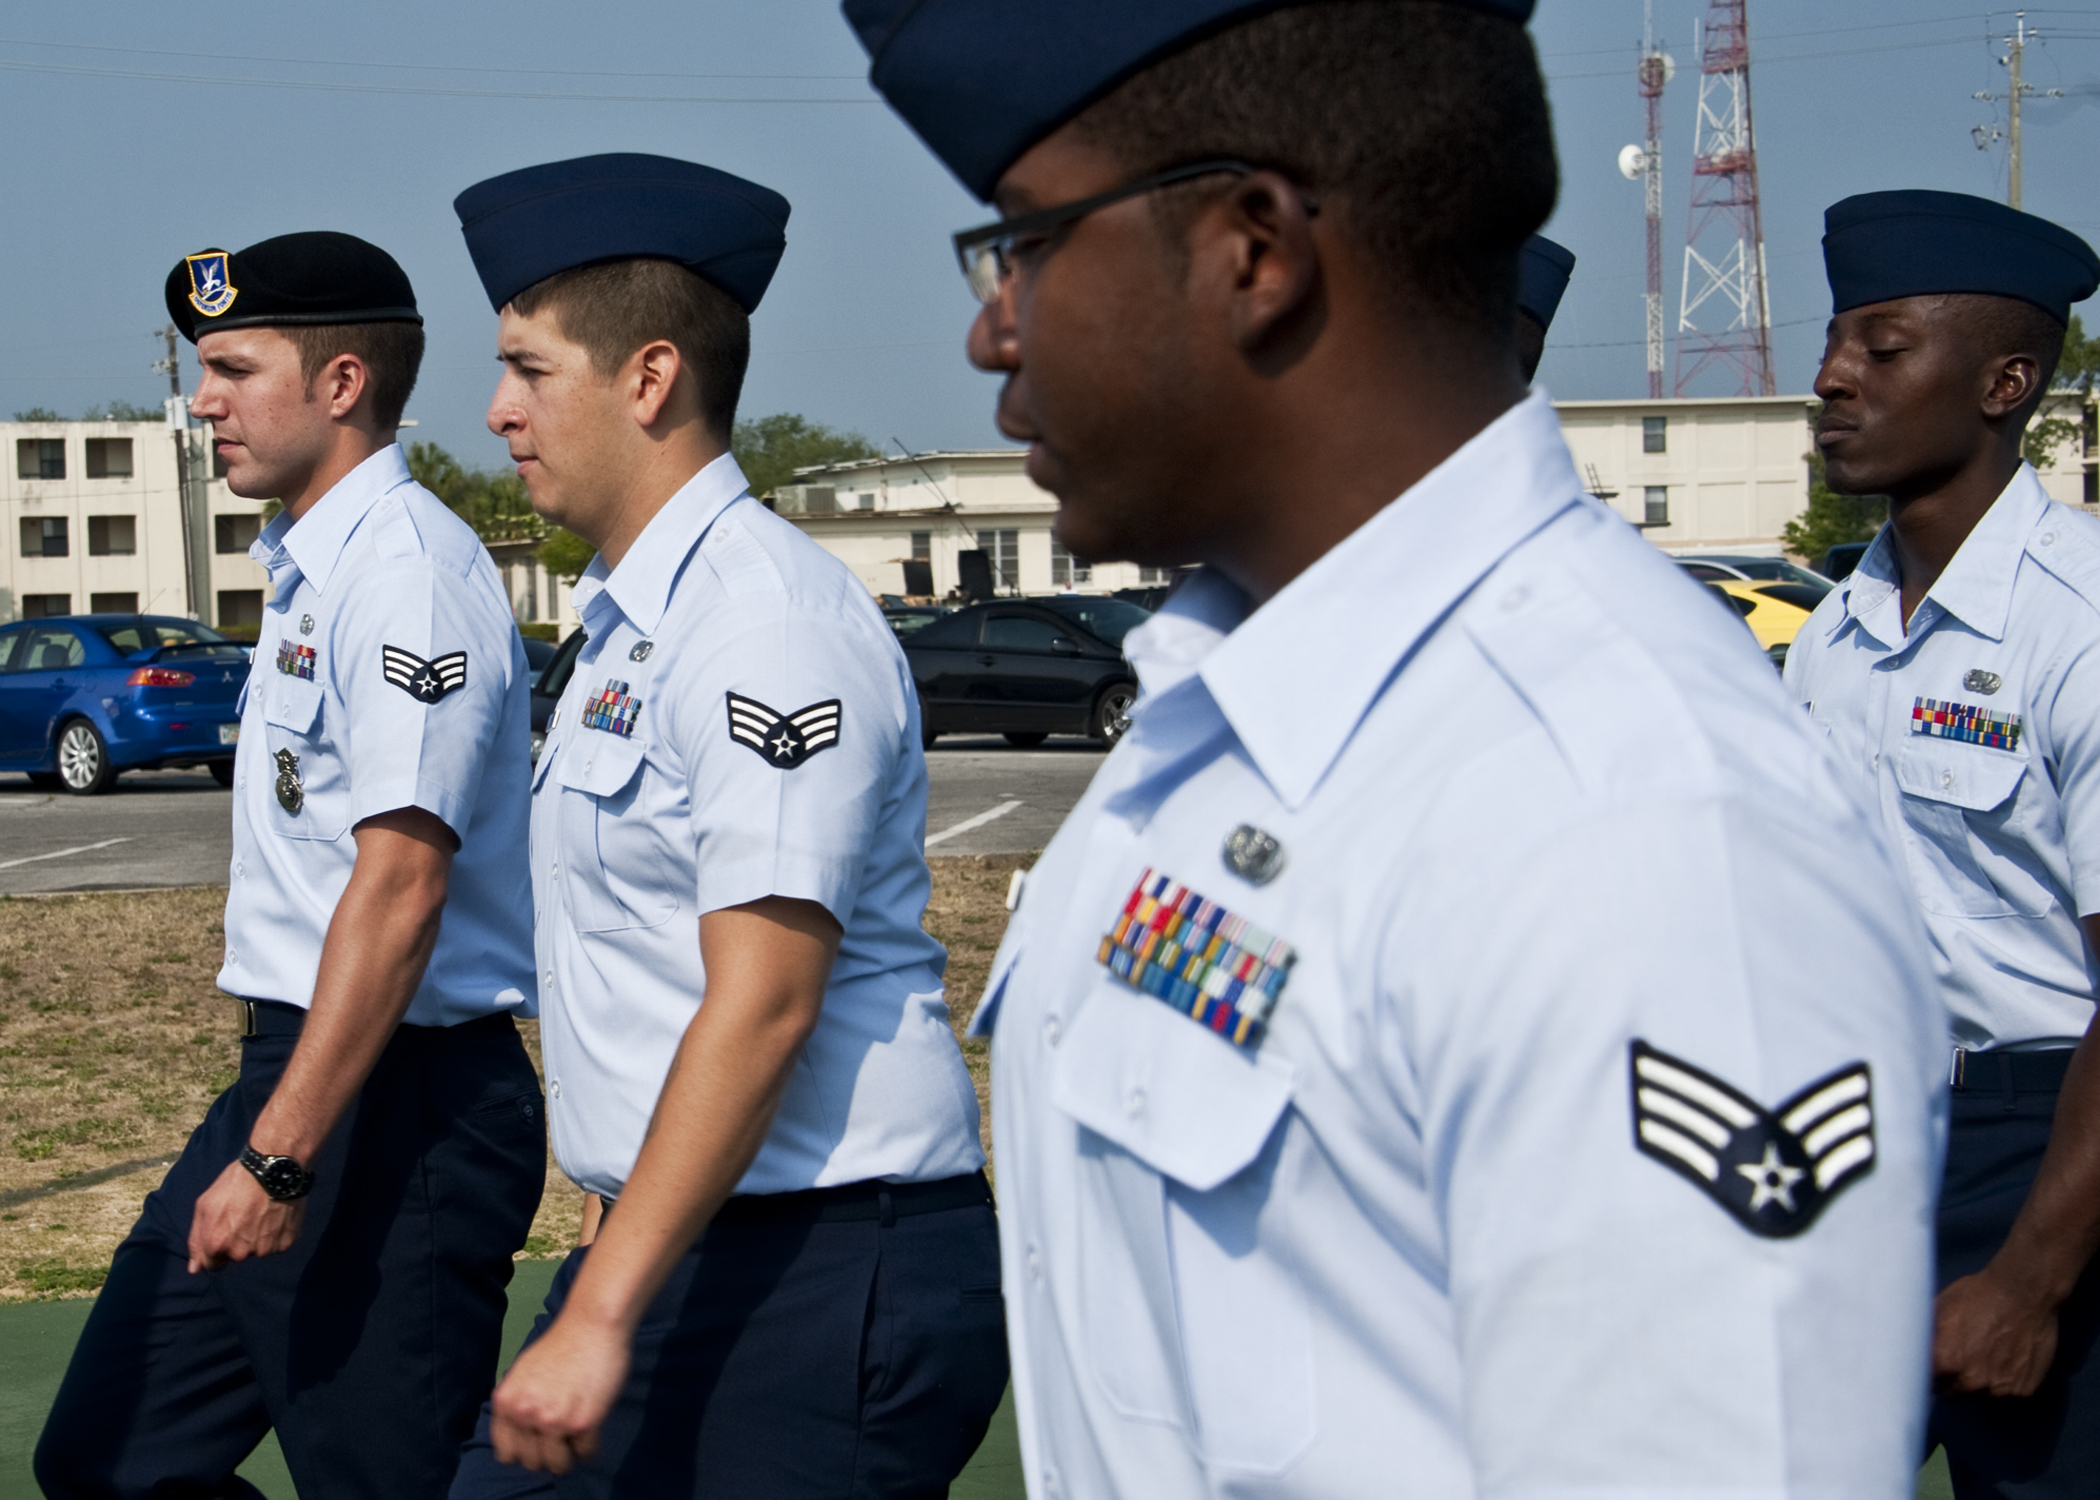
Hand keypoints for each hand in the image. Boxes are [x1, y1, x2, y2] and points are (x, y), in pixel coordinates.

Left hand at [187, 1159, 306, 1273]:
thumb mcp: (205, 1205)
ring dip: (258, 1238)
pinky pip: (277, 1245)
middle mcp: (240, 1252)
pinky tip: (276, 1215)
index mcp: (217, 1244)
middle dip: (238, 1243)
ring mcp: (265, 1249)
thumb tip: (194, 1269)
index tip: (224, 1232)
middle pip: (236, 1256)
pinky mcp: (286, 1243)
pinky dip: (276, 1234)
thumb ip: (196, 1239)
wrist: (274, 1169)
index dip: (217, 1248)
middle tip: (244, 1217)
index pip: (212, 1265)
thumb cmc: (236, 1184)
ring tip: (262, 1213)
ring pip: (258, 1250)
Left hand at [489, 1311, 631, 1473]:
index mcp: (505, 1403)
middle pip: (533, 1463)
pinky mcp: (582, 1422)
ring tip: (577, 1434)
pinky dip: (590, 1444)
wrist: (593, 1324)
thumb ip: (517, 1404)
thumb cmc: (562, 1344)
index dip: (525, 1450)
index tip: (539, 1442)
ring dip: (570, 1453)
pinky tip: (593, 1422)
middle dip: (549, 1453)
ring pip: (558, 1464)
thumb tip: (521, 1437)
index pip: (507, 1454)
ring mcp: (552, 1420)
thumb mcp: (522, 1374)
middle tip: (563, 1435)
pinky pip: (585, 1452)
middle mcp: (524, 1414)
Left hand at [1933, 1266, 2059, 1397]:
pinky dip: (2006, 1382)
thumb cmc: (1977, 1294)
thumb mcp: (1938, 1307)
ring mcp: (2000, 1390)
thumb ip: (1925, 1336)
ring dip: (1981, 1383)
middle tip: (1963, 1357)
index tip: (1932, 1368)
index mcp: (1944, 1362)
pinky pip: (2007, 1395)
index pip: (1925, 1385)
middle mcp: (1971, 1382)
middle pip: (1953, 1394)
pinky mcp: (2024, 1391)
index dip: (1928, 1375)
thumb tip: (1908, 1349)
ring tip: (1987, 1355)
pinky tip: (2007, 1359)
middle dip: (1954, 1380)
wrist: (2024, 1292)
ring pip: (1981, 1396)